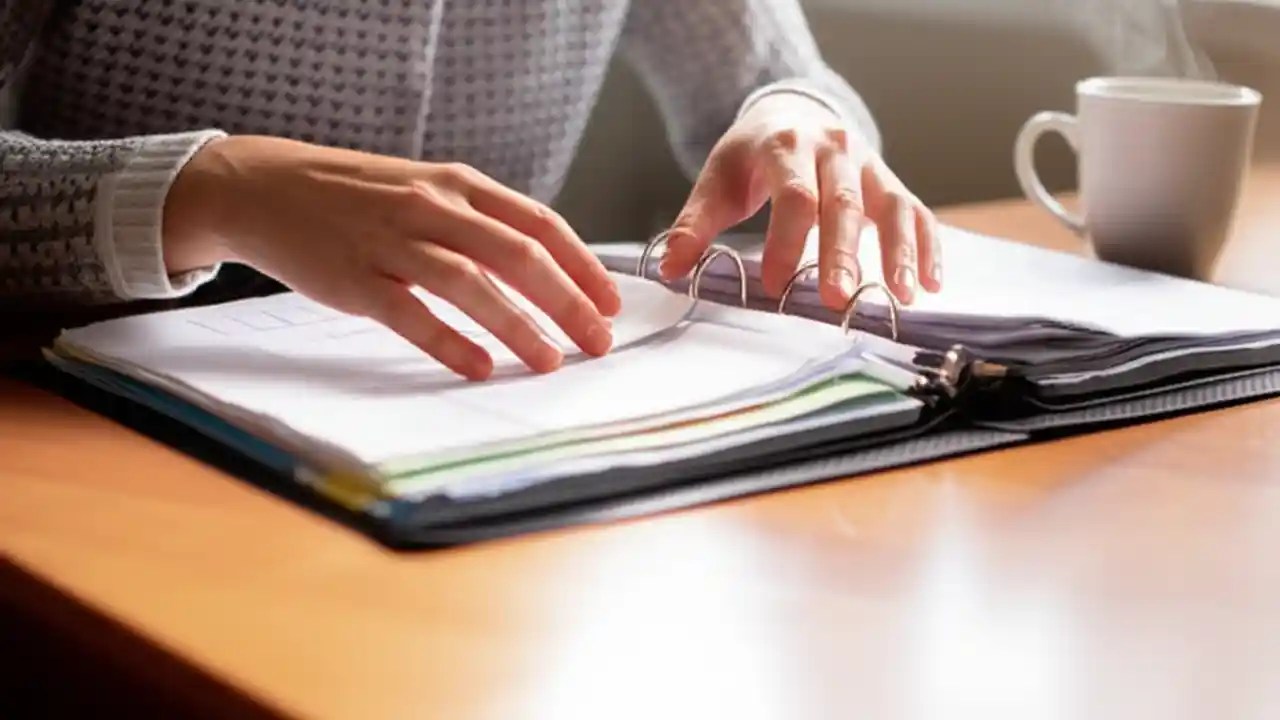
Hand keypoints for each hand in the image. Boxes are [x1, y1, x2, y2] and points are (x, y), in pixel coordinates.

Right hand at [163, 136, 619, 380]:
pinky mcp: (357, 279)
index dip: (582, 265)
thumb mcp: (426, 189)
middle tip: (597, 342)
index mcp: (459, 185)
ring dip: (519, 326)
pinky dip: (450, 343)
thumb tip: (544, 269)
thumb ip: (480, 223)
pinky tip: (480, 368)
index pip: (539, 224)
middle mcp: (433, 209)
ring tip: (550, 361)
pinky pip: (412, 315)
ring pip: (472, 285)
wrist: (266, 188)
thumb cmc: (357, 196)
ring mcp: (393, 242)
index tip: (611, 303)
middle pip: (519, 256)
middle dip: (568, 303)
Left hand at [660, 93, 941, 307]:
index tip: (775, 283)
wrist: (790, 111)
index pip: (793, 195)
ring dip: (899, 251)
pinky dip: (927, 246)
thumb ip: (695, 224)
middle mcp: (834, 149)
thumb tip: (671, 268)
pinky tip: (928, 283)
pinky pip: (916, 210)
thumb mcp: (717, 179)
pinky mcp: (887, 181)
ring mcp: (866, 164)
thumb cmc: (752, 155)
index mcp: (786, 146)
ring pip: (890, 205)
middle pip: (843, 203)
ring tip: (901, 295)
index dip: (786, 241)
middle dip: (842, 254)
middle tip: (839, 300)